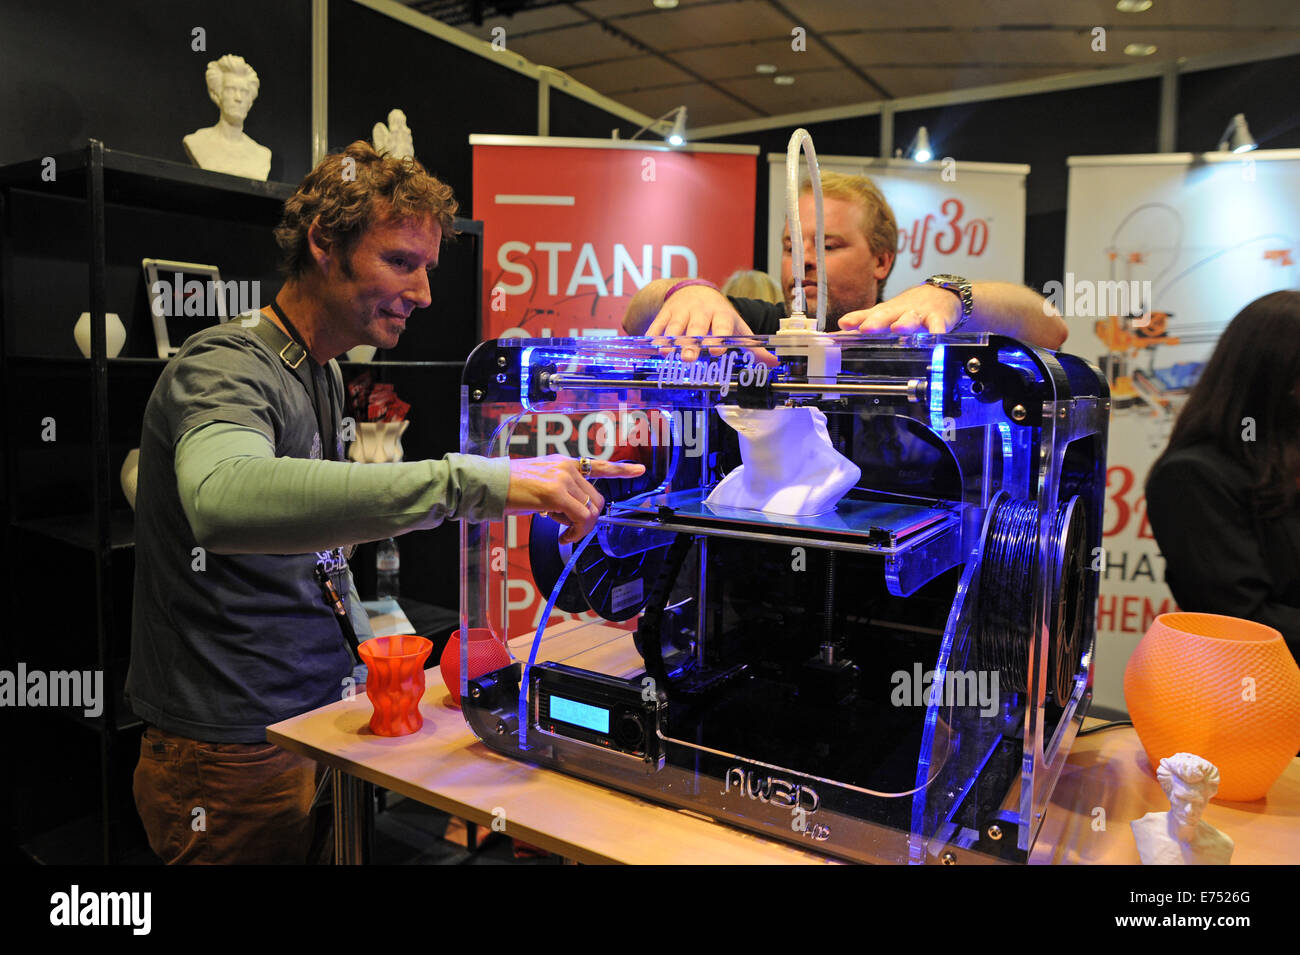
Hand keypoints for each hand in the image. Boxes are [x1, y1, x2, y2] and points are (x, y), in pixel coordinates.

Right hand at [505, 455, 645, 544]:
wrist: (490, 483)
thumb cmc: (510, 487)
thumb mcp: (540, 482)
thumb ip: (560, 490)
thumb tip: (572, 512)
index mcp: (564, 462)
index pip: (598, 464)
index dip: (621, 469)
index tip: (640, 470)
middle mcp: (567, 467)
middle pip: (597, 499)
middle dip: (589, 519)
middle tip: (569, 530)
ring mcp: (562, 479)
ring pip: (590, 511)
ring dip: (580, 528)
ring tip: (561, 532)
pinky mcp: (555, 494)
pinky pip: (579, 518)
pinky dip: (575, 532)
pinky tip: (562, 536)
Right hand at [645, 286, 776, 365]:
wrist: (694, 290)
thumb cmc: (719, 315)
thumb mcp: (737, 326)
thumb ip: (753, 346)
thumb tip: (774, 363)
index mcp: (722, 315)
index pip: (721, 326)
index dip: (719, 337)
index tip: (717, 349)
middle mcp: (701, 312)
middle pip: (696, 328)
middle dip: (692, 342)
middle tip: (689, 356)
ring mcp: (682, 312)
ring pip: (676, 326)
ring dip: (671, 339)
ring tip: (666, 351)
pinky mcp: (666, 313)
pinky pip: (658, 324)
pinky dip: (654, 334)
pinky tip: (651, 345)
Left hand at [838, 284, 961, 335]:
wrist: (941, 293)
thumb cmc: (907, 307)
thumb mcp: (883, 313)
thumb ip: (859, 324)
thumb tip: (830, 335)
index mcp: (884, 312)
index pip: (866, 316)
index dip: (854, 320)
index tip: (842, 325)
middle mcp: (898, 311)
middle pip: (886, 315)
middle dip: (875, 321)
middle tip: (864, 328)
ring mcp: (918, 314)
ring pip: (911, 318)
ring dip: (904, 323)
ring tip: (898, 328)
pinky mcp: (938, 317)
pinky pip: (938, 325)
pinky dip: (937, 331)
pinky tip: (936, 337)